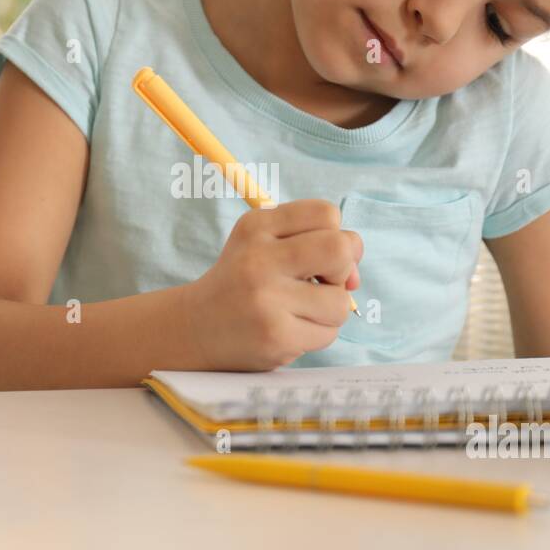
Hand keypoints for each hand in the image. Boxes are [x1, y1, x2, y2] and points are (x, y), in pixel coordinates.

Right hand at [182, 199, 361, 370]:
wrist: (195, 327)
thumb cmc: (242, 282)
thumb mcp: (262, 243)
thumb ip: (313, 244)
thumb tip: (354, 275)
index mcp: (257, 226)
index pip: (327, 214)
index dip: (337, 236)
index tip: (321, 256)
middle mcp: (259, 258)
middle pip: (340, 249)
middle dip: (343, 270)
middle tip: (322, 283)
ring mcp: (267, 299)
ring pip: (339, 301)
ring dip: (330, 310)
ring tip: (300, 311)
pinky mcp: (276, 336)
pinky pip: (328, 333)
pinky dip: (317, 333)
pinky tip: (290, 329)